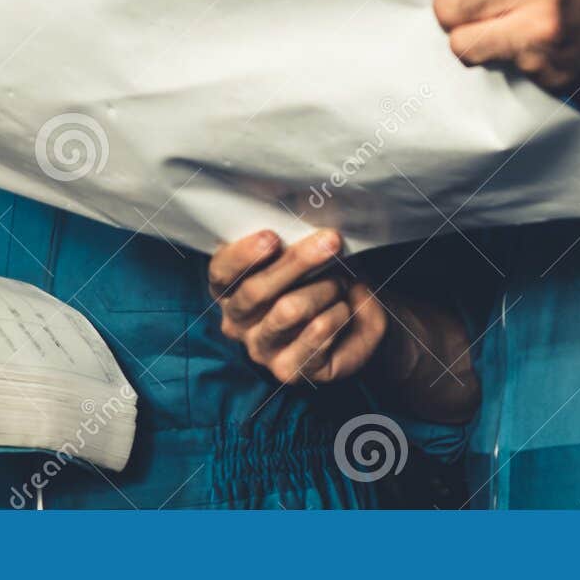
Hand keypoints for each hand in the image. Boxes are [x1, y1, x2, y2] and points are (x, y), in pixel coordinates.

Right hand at [208, 229, 387, 384]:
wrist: (359, 313)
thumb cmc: (323, 271)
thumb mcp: (306, 247)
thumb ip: (293, 232)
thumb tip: (299, 207)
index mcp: (230, 285)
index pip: (221, 271)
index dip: (243, 255)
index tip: (272, 237)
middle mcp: (237, 320)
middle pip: (256, 291)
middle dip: (298, 261)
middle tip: (331, 241)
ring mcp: (261, 349)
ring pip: (288, 311)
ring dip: (324, 289)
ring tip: (339, 283)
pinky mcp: (288, 371)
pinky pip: (314, 336)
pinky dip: (337, 316)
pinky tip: (344, 309)